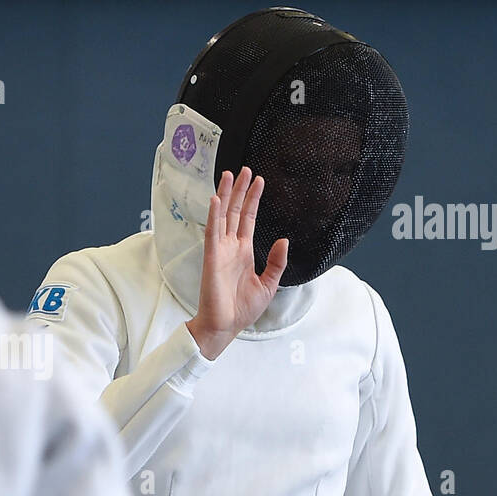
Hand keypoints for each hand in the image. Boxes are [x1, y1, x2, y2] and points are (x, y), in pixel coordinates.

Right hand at [185, 167, 288, 360]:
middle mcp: (230, 247)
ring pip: (223, 216)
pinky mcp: (212, 258)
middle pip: (235, 211)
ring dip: (225, 195)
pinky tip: (215, 199)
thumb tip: (284, 240)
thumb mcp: (269, 284)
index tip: (259, 181)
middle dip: (240, 190)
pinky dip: (213, 215)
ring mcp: (220, 250)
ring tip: (230, 175)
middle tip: (244, 169)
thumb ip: (277, 262)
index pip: (248, 219)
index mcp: (244, 252)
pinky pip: (212, 232)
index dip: (253, 200)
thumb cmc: (242, 309)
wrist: (225, 326)